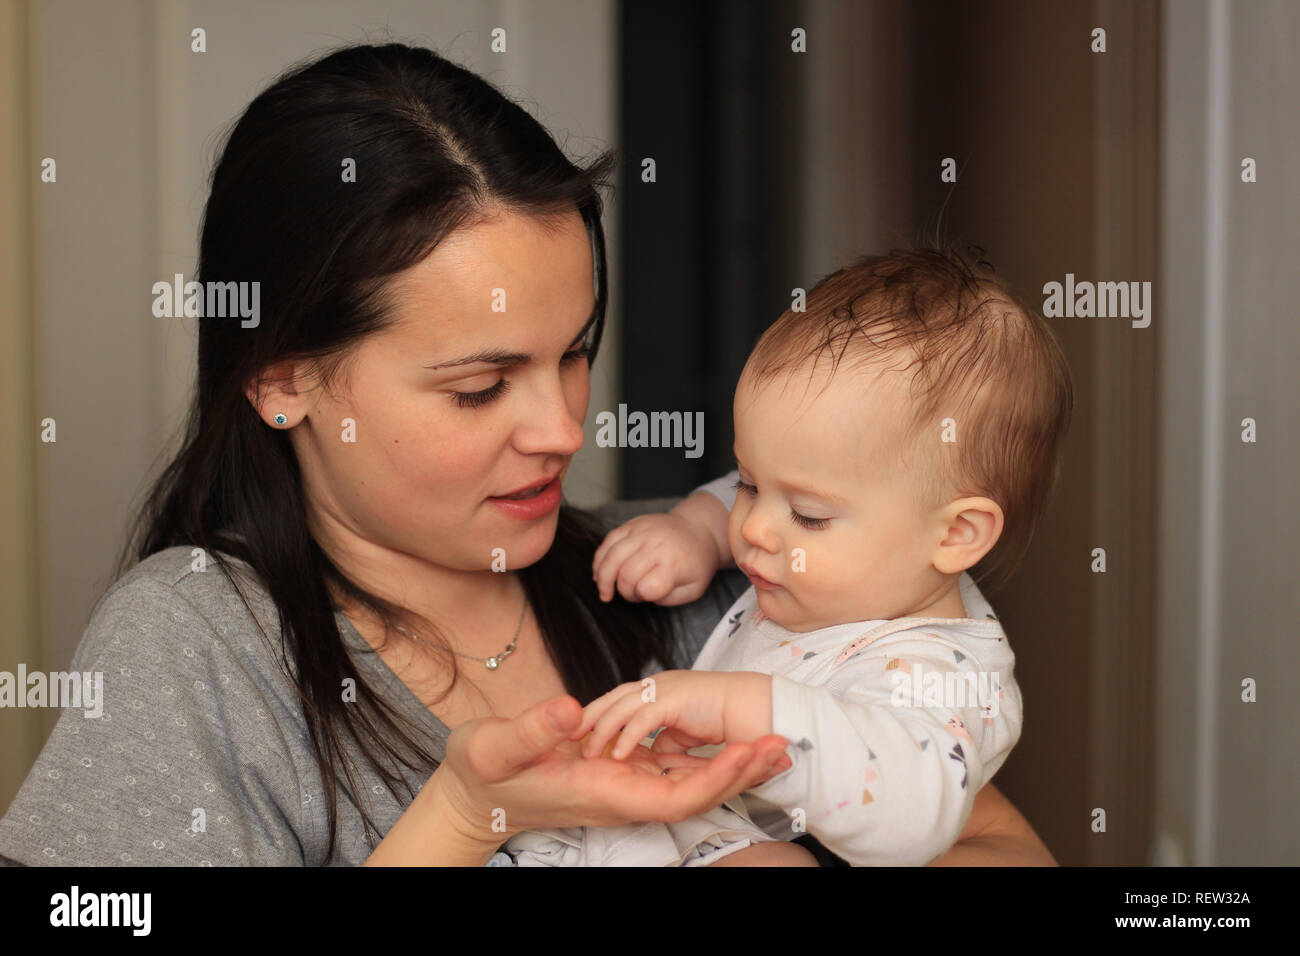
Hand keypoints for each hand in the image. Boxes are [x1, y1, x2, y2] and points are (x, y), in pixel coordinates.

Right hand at [434, 693, 792, 840]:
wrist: (473, 795)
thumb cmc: (482, 773)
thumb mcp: (495, 747)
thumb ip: (532, 728)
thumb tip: (573, 709)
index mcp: (603, 791)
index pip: (675, 796)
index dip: (717, 778)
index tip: (751, 752)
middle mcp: (623, 793)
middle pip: (695, 791)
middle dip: (741, 770)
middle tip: (785, 742)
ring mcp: (624, 782)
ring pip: (689, 780)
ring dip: (731, 763)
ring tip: (775, 739)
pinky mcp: (621, 769)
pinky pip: (672, 767)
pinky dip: (706, 755)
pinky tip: (731, 739)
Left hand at [571, 670, 774, 761]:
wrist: (757, 706)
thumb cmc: (728, 716)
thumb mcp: (688, 728)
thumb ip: (667, 736)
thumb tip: (653, 750)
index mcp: (660, 687)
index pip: (619, 697)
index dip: (599, 712)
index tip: (580, 730)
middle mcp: (659, 684)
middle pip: (612, 697)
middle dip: (588, 716)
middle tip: (570, 735)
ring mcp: (666, 689)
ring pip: (621, 708)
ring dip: (601, 730)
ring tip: (586, 752)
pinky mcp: (675, 701)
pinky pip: (642, 720)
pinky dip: (626, 736)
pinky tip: (616, 755)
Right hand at [592, 513, 721, 604]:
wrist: (697, 529)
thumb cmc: (695, 562)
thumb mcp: (694, 588)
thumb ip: (669, 598)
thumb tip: (644, 594)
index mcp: (674, 563)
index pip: (648, 587)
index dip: (643, 597)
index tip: (647, 596)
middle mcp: (656, 545)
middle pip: (626, 574)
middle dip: (625, 592)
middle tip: (633, 595)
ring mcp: (642, 531)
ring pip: (611, 557)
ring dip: (604, 579)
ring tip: (605, 593)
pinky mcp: (632, 524)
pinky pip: (608, 541)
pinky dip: (599, 559)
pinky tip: (598, 573)